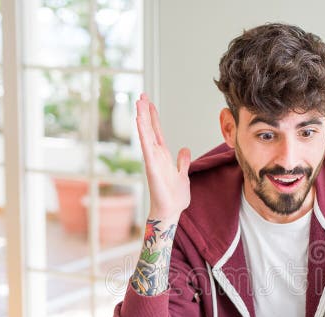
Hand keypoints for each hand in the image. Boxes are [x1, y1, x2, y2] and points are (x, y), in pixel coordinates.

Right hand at [135, 93, 190, 219]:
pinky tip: (140, 120)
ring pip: (146, 134)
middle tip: (141, 96)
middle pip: (150, 129)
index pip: (157, 132)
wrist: (171, 211)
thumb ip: (182, 162)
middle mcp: (156, 156)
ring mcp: (153, 160)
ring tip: (139, 102)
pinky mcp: (152, 166)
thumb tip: (185, 150)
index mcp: (164, 156)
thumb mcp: (183, 175)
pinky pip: (146, 146)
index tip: (149, 103)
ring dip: (143, 118)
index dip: (153, 118)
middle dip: (146, 113)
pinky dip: (143, 132)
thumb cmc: (175, 197)